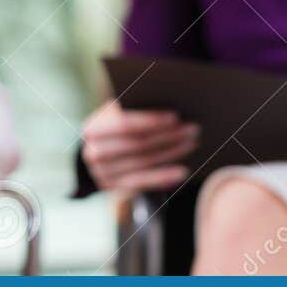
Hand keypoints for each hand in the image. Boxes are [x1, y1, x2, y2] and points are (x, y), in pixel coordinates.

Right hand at [80, 99, 199, 193]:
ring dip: (171, 154)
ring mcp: (102, 173)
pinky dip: (164, 176)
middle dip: (168, 136)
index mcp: (93, 128)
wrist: (98, 153)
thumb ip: (133, 107)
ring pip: (143, 163)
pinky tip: (182, 171)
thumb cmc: (115, 125)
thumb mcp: (116, 113)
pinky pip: (143, 182)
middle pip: (137, 144)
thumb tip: (166, 98)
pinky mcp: (114, 188)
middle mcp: (94, 152)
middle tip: (193, 129)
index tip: (176, 116)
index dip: (151, 121)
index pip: (124, 124)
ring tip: (192, 144)